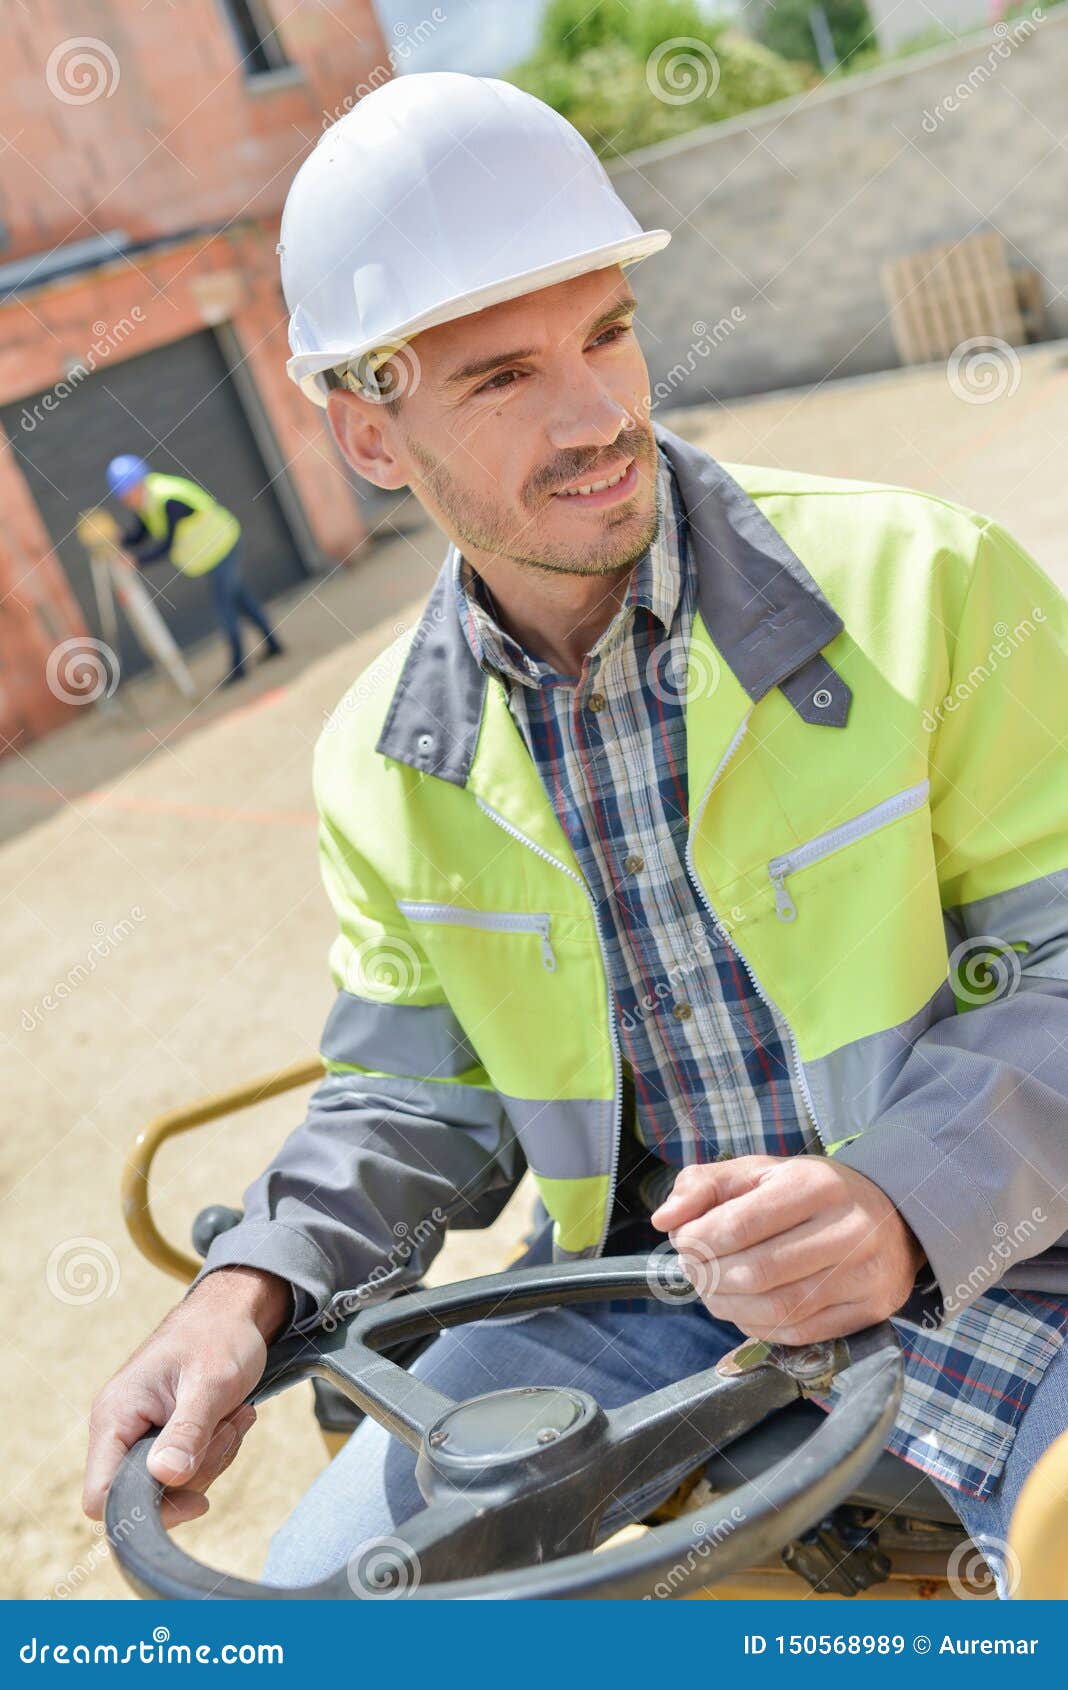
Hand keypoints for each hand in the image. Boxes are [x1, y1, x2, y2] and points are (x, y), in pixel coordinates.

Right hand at [83, 1266, 290, 1528]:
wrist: (232, 1313)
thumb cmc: (219, 1336)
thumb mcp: (211, 1382)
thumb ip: (188, 1430)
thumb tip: (166, 1478)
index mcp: (115, 1416)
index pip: (102, 1496)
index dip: (145, 1511)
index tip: (198, 1499)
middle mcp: (119, 1430)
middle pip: (146, 1495)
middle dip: (196, 1473)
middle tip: (228, 1427)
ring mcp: (140, 1435)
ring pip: (171, 1485)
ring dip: (213, 1458)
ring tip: (234, 1414)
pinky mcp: (162, 1437)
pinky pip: (186, 1470)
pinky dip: (215, 1452)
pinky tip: (232, 1418)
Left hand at [650, 1155, 925, 1345]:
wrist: (893, 1213)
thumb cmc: (811, 1192)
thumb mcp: (759, 1172)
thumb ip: (705, 1185)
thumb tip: (666, 1219)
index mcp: (817, 1185)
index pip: (741, 1223)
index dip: (699, 1239)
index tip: (683, 1241)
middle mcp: (848, 1229)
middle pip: (757, 1272)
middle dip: (709, 1276)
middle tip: (692, 1269)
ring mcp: (865, 1274)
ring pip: (778, 1309)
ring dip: (728, 1307)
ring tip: (711, 1290)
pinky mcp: (872, 1310)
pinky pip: (800, 1332)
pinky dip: (758, 1327)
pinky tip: (743, 1309)